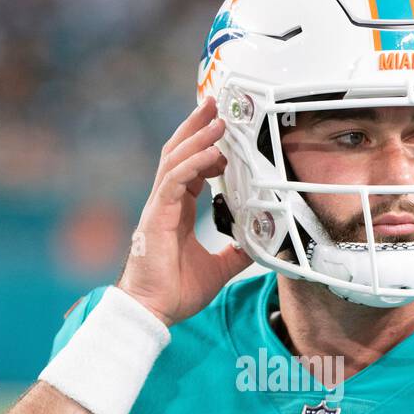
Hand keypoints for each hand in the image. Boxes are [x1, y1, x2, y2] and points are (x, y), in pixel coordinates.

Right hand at [117, 97, 251, 326]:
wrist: (155, 310)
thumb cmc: (176, 290)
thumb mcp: (218, 268)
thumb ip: (236, 253)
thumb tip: (259, 245)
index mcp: (177, 209)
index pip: (190, 166)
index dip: (205, 144)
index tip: (223, 128)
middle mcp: (166, 202)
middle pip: (179, 151)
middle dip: (196, 125)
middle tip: (214, 103)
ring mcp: (159, 207)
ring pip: (176, 159)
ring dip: (197, 137)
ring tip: (217, 118)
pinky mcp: (157, 217)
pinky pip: (174, 181)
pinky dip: (193, 164)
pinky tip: (212, 154)